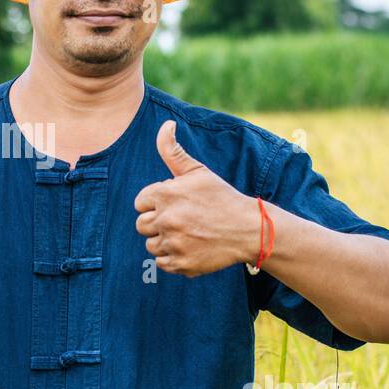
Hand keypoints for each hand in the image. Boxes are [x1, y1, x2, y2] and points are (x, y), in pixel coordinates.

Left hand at [133, 120, 261, 276]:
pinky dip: (173, 258)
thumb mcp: (197, 171)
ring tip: (188, 234)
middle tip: (182, 220)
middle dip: (157, 222)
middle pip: (141, 225)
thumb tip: (166, 124)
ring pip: (151, 245)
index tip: (175, 205)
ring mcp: (173, 243)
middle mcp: (166, 219)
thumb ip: (173, 150)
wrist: (249, 229)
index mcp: (165, 194)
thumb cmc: (220, 197)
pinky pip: (162, 263)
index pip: (140, 202)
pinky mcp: (180, 264)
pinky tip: (191, 247)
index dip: (156, 203)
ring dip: (164, 241)